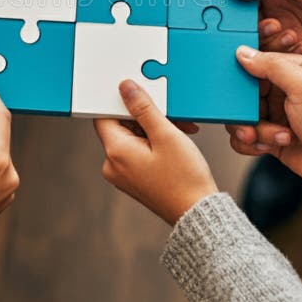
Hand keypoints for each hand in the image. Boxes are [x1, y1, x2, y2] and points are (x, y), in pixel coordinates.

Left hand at [94, 80, 215, 224]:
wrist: (198, 214)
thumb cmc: (184, 177)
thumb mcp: (165, 134)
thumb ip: (143, 108)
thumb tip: (125, 87)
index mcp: (116, 152)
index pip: (104, 116)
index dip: (121, 101)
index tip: (140, 93)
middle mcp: (113, 165)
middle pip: (121, 125)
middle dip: (146, 115)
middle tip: (172, 114)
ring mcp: (123, 173)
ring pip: (133, 137)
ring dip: (155, 127)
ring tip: (181, 128)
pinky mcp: (134, 178)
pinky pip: (139, 150)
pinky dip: (155, 141)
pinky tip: (177, 138)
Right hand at [226, 0, 301, 54]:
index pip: (245, 5)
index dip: (238, 14)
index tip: (231, 22)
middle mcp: (279, 11)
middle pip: (254, 28)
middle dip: (256, 32)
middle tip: (266, 29)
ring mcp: (291, 28)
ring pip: (269, 43)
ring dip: (274, 42)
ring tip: (289, 34)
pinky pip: (287, 55)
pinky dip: (288, 54)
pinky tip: (299, 45)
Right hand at [228, 47, 301, 202]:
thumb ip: (272, 65)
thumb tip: (242, 52)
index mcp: (290, 69)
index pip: (254, 61)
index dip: (241, 71)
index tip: (234, 83)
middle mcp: (280, 90)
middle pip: (241, 92)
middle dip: (242, 109)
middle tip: (252, 122)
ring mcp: (274, 114)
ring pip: (240, 116)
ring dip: (252, 130)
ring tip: (274, 138)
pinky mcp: (269, 136)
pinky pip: (243, 137)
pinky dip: (252, 144)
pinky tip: (269, 147)